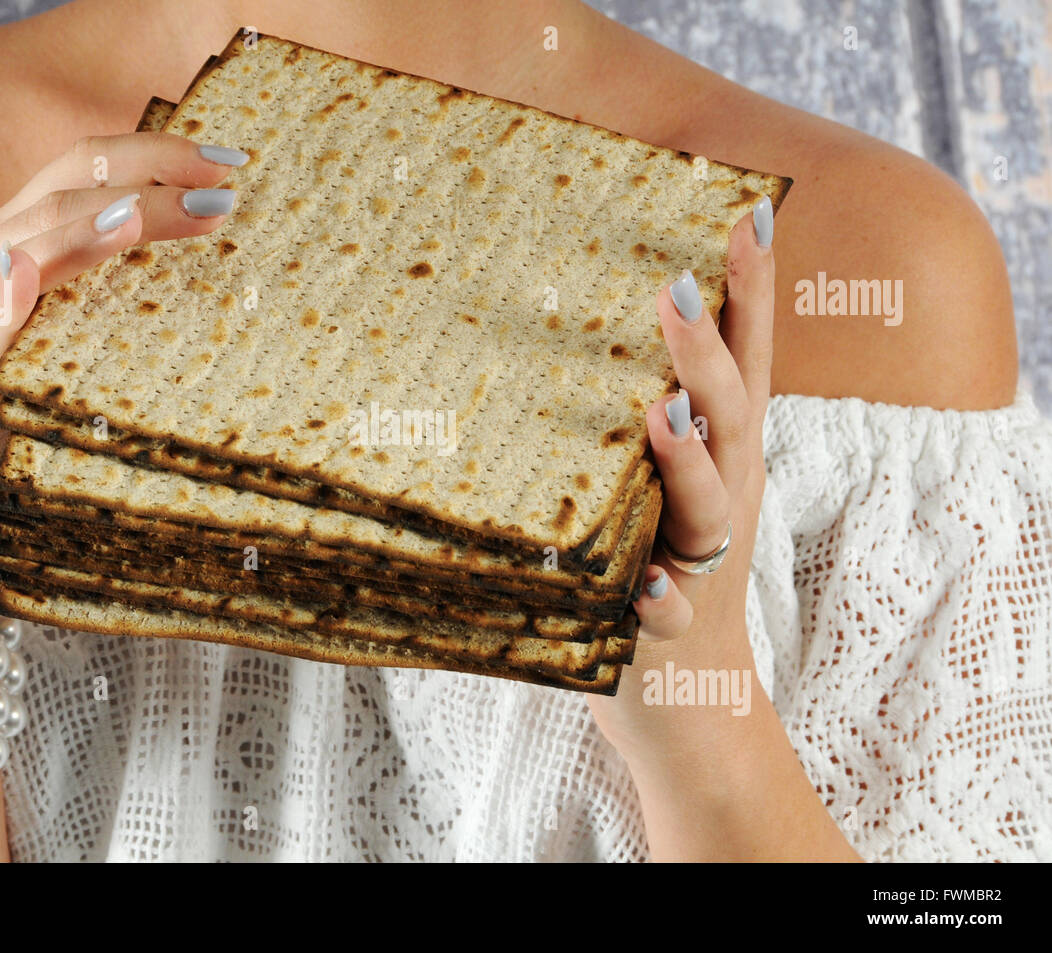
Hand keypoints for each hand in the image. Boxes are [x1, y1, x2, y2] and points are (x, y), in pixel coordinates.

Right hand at [0, 131, 244, 685]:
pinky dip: (56, 259)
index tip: (223, 163)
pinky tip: (105, 241)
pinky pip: (10, 292)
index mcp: (12, 245)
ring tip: (196, 206)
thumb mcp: (51, 344)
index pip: (83, 172)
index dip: (151, 156)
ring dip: (128, 207)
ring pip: (50, 222)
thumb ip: (94, 304)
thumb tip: (178, 290)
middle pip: (73, 176)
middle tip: (229, 170)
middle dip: (155, 163)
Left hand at [588, 202, 773, 755]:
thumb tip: (610, 318)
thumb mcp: (666, 481)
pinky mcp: (668, 630)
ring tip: (664, 413)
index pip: (748, 361)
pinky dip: (659, 598)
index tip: (749, 212)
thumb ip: (653, 411)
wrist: (688, 697)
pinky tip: (641, 584)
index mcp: (725, 456)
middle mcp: (725, 500)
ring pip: (710, 508)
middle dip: (707, 353)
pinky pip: (667, 614)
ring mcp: (702, 566)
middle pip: (732, 415)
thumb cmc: (664, 566)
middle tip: (675, 286)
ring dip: (689, 461)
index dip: (755, 292)